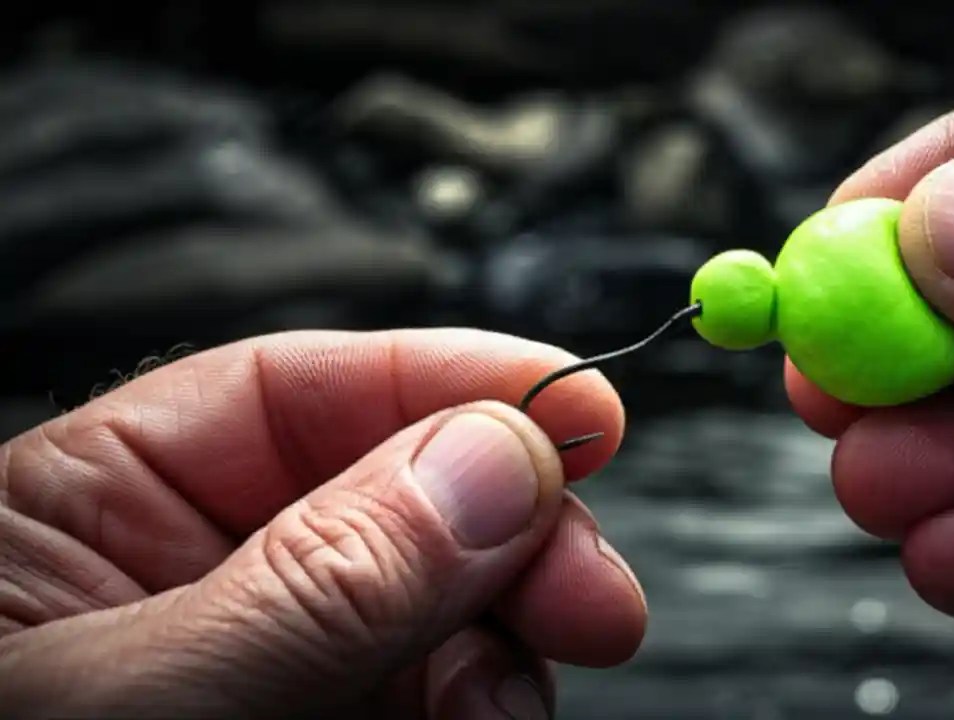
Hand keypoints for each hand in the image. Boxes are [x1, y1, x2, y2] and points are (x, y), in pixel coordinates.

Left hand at [0, 329, 645, 716]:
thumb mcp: (145, 700)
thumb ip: (323, 579)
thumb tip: (493, 457)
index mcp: (96, 510)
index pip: (299, 391)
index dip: (452, 381)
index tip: (581, 415)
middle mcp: (194, 580)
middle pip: (400, 496)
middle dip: (511, 537)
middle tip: (593, 599)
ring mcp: (268, 670)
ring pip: (438, 609)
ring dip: (502, 654)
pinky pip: (434, 700)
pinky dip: (480, 713)